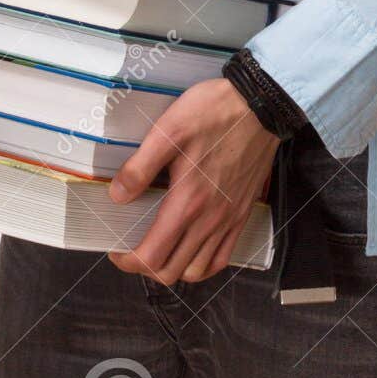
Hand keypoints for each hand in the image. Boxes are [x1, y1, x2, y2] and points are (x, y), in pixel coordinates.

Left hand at [106, 78, 279, 285]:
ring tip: (160, 250)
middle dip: (145, 268)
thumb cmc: (213, 113)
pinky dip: (203, 266)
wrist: (259, 106)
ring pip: (196, 271)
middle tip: (133, 250)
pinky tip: (192, 251)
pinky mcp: (242, 214)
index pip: (152, 256)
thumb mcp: (168, 130)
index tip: (116, 251)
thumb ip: (140, 167)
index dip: (128, 262)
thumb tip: (118, 196)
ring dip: (173, 269)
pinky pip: (222, 259)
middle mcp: (209, 220)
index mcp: (187, 202)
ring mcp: (228, 220)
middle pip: (171, 271)